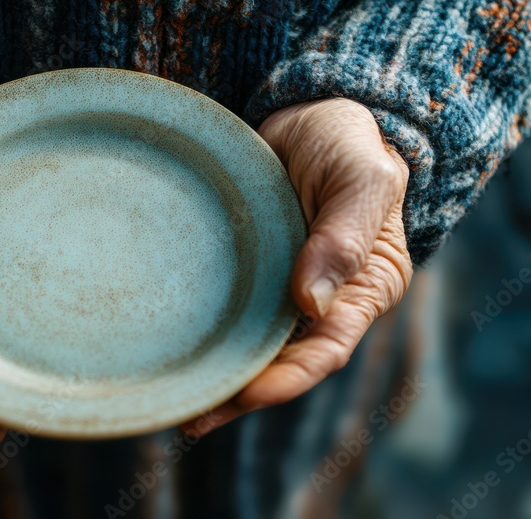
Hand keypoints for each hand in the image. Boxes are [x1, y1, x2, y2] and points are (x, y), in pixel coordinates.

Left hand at [186, 98, 413, 434]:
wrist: (311, 114)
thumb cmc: (349, 143)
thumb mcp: (362, 178)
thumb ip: (344, 235)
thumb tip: (312, 302)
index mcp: (363, 289)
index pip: (326, 349)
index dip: (287, 378)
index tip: (245, 395)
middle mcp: (322, 300)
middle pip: (282, 361)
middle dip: (240, 394)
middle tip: (189, 416)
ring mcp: (282, 287)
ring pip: (250, 344)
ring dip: (216, 374)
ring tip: (168, 400)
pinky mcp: (248, 271)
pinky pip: (227, 309)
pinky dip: (203, 333)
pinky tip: (167, 349)